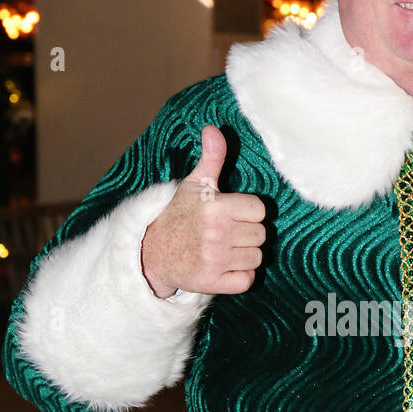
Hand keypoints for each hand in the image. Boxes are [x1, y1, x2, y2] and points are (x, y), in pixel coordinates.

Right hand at [141, 125, 265, 296]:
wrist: (152, 253)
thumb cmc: (178, 215)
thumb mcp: (194, 184)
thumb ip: (211, 158)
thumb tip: (213, 129)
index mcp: (216, 207)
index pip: (260, 210)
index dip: (249, 212)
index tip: (232, 214)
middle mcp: (216, 233)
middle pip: (261, 235)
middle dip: (247, 234)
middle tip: (227, 233)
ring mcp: (215, 259)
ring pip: (256, 258)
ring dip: (245, 255)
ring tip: (225, 249)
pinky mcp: (213, 282)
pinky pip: (247, 280)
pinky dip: (240, 276)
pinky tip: (225, 267)